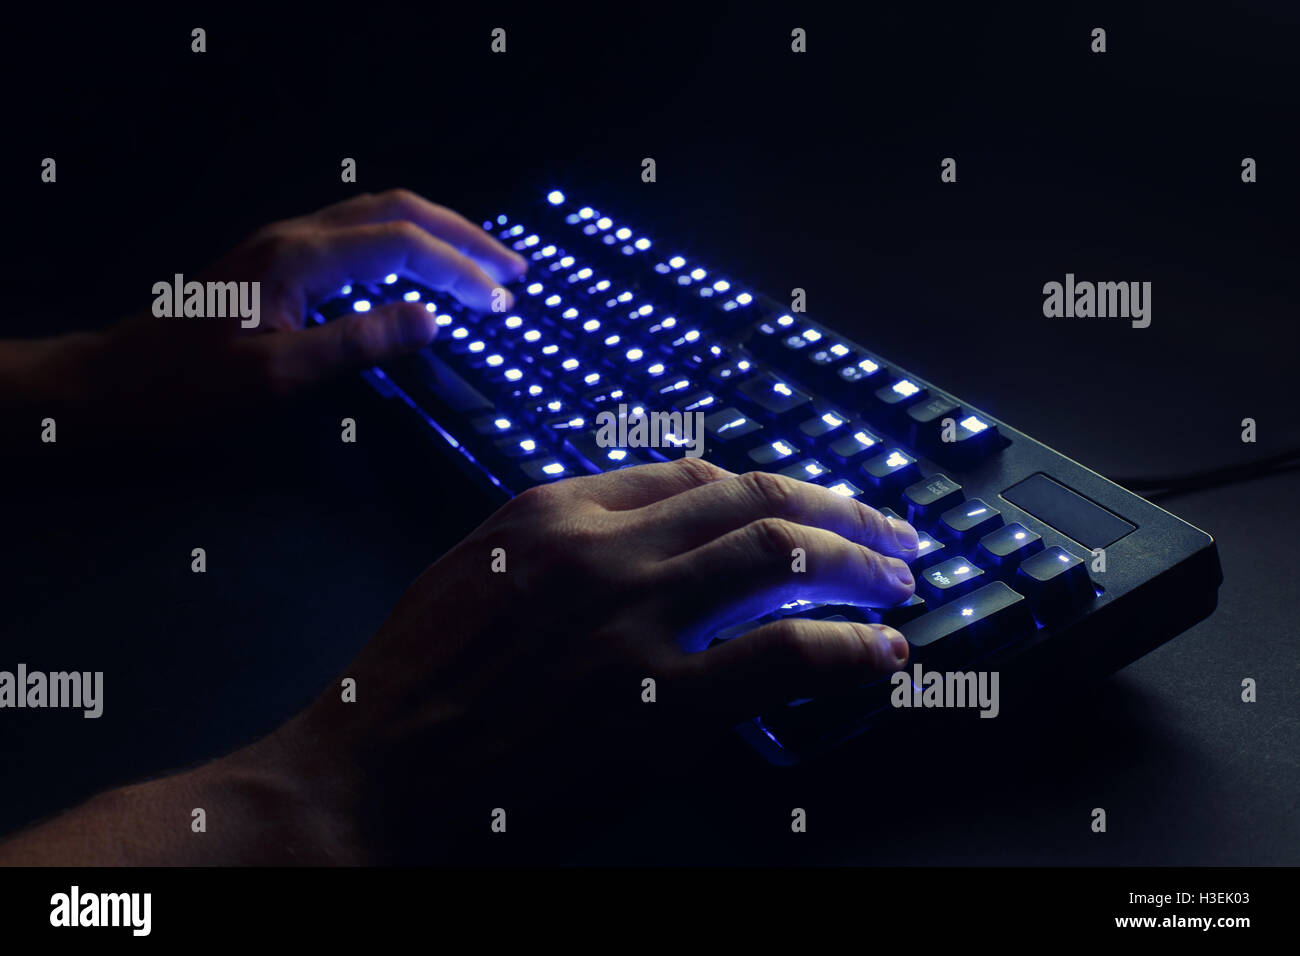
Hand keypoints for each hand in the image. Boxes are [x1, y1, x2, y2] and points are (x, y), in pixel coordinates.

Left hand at [10, 189, 527, 434]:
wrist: (117, 382)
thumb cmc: (191, 389)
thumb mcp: (276, 377)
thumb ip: (357, 343)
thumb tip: (433, 319)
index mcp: (300, 258)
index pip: (402, 245)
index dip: (460, 270)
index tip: (503, 303)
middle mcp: (296, 235)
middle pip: (398, 210)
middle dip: (463, 235)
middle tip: (515, 269)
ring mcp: (286, 243)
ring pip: (379, 214)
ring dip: (439, 233)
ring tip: (484, 264)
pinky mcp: (281, 260)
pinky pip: (360, 234)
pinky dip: (408, 244)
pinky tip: (423, 273)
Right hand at [290, 458, 920, 859]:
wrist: (372, 770)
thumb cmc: (415, 679)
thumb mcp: (476, 569)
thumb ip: (561, 532)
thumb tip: (654, 521)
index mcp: (554, 507)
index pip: (696, 476)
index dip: (770, 489)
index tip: (810, 508)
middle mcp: (602, 545)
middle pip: (754, 498)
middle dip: (840, 508)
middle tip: (890, 529)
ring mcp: (633, 619)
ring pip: (781, 555)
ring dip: (859, 563)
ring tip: (900, 579)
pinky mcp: (657, 701)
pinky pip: (781, 654)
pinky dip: (847, 648)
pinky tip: (883, 654)